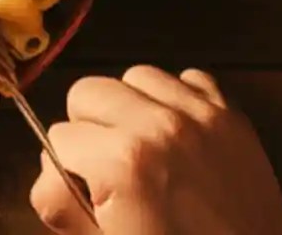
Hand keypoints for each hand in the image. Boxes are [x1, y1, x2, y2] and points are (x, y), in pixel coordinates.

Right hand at [30, 66, 281, 234]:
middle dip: (88, 126)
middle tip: (105, 164)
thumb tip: (51, 171)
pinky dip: (175, 98)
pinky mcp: (231, 114)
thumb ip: (61, 205)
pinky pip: (187, 78)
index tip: (85, 190)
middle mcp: (158, 125)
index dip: (66, 168)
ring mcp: (200, 114)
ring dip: (129, 106)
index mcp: (122, 162)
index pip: (59, 136)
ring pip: (135, 77)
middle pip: (88, 91)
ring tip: (141, 143)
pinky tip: (176, 133)